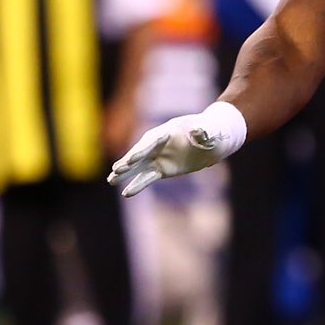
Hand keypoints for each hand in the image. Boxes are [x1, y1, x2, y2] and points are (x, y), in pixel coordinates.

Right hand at [108, 100, 247, 196]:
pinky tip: (125, 193)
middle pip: (141, 153)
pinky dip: (137, 185)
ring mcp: (159, 156)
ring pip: (139, 166)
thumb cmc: (212, 132)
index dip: (142, 150)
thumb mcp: (211, 131)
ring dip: (125, 174)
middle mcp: (159, 144)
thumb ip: (203, 132)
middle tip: (116, 170)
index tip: (132, 159)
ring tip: (111, 180)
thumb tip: (199, 131)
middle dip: (129, 162)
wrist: (213, 139)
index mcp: (168, 131)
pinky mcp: (162, 169)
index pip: (152, 141)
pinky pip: (147, 177)